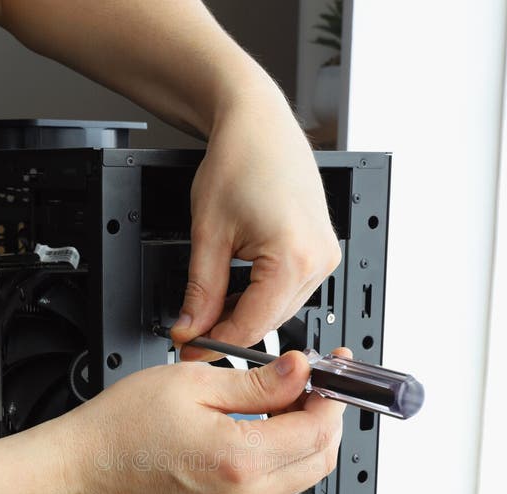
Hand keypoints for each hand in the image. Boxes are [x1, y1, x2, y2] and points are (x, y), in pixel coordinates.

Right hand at [58, 350, 347, 493]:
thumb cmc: (126, 423)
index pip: (317, 431)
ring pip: (306, 473)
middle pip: (321, 458)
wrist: (90, 460)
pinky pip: (280, 482)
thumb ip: (259, 382)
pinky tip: (271, 421)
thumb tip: (300, 371)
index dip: (332, 395)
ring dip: (310, 434)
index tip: (331, 368)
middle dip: (327, 415)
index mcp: (239, 460)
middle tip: (315, 380)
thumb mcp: (196, 383)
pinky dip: (288, 451)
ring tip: (290, 395)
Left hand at [171, 81, 341, 358]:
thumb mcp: (208, 234)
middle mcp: (319, 261)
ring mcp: (326, 256)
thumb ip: (201, 292)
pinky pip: (291, 290)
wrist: (259, 122)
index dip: (216, 342)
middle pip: (270, 321)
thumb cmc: (239, 159)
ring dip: (247, 314)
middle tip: (192, 333)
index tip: (189, 349)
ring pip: (280, 309)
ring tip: (211, 309)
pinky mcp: (323, 251)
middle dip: (230, 330)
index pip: (253, 324)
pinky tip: (238, 290)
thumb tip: (191, 330)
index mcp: (294, 258)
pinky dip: (262, 296)